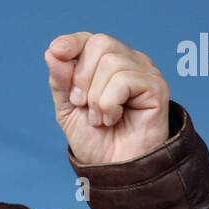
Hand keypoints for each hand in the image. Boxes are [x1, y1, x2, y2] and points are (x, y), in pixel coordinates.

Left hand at [45, 32, 170, 164]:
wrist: (113, 170)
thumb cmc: (95, 140)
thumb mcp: (67, 109)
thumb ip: (61, 81)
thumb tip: (53, 52)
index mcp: (107, 64)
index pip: (90, 39)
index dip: (72, 42)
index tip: (57, 51)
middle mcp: (129, 62)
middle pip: (100, 43)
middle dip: (81, 77)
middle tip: (81, 105)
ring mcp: (145, 73)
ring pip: (111, 63)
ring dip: (96, 97)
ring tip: (100, 118)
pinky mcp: (156, 87)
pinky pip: (124, 80)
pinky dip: (109, 103)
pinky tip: (113, 118)